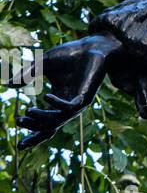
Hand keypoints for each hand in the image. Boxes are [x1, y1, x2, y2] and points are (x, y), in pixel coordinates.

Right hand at [16, 32, 121, 150]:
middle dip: (34, 128)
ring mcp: (77, 104)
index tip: (20, 146)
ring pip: (58, 120)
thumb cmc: (69, 54)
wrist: (92, 46)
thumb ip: (26, 74)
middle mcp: (67, 106)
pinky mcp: (85, 97)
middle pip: (50, 128)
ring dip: (42, 118)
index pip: (45, 125)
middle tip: (18, 121)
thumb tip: (8, 84)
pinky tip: (46, 96)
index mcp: (57, 100)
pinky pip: (70, 107)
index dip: (33, 136)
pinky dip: (57, 104)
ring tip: (27, 113)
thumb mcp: (42, 64)